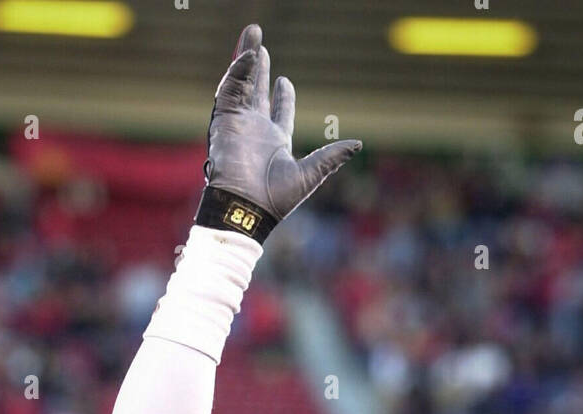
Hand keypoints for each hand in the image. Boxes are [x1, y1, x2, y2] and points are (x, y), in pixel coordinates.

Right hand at [195, 23, 361, 239]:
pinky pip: (230, 90)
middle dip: (260, 68)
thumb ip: (331, 157)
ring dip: (246, 58)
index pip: (280, 112)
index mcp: (276, 142)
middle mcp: (256, 130)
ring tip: (252, 35)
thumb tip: (357, 145)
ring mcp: (239, 124)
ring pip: (242, 84)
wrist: (247, 208)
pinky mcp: (224, 121)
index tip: (285, 80)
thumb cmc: (276, 199)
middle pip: (258, 91)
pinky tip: (249, 55)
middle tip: (260, 44)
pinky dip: (239, 71)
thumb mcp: (311, 174)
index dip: (283, 96)